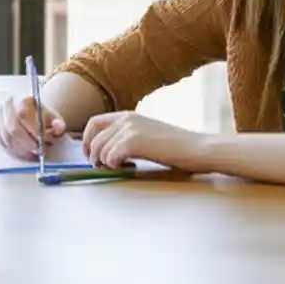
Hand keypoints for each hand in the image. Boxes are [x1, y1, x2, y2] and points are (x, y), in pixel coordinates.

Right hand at [0, 95, 65, 158]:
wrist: (31, 115)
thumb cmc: (41, 116)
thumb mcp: (53, 116)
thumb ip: (57, 122)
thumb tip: (58, 127)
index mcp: (20, 99)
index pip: (22, 113)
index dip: (32, 129)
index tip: (44, 140)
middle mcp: (6, 108)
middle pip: (12, 127)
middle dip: (27, 142)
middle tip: (40, 150)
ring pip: (7, 138)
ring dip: (22, 149)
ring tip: (35, 154)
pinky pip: (3, 144)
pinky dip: (15, 152)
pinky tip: (26, 155)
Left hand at [82, 112, 208, 170]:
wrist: (198, 148)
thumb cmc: (177, 146)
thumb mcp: (148, 134)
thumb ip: (127, 137)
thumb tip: (105, 153)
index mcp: (129, 115)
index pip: (94, 122)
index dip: (87, 139)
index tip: (90, 155)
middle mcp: (126, 118)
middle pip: (94, 137)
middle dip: (92, 155)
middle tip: (100, 167)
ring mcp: (130, 129)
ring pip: (101, 149)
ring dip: (106, 163)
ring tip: (120, 168)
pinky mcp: (134, 142)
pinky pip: (110, 157)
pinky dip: (114, 166)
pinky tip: (129, 167)